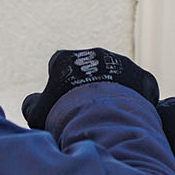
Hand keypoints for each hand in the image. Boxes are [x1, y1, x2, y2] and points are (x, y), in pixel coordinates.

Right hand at [21, 48, 159, 129]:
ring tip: (112, 116)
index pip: (59, 67)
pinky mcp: (143, 77)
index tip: (65, 104)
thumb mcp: (37, 115)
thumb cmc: (65, 117)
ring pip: (117, 77)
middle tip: (90, 112)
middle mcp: (95, 54)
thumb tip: (33, 99)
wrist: (105, 120)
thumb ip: (31, 105)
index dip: (61, 87)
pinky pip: (142, 87)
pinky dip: (139, 100)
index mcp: (65, 59)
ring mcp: (121, 63)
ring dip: (115, 92)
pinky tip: (133, 116)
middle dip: (90, 87)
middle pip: (91, 70)